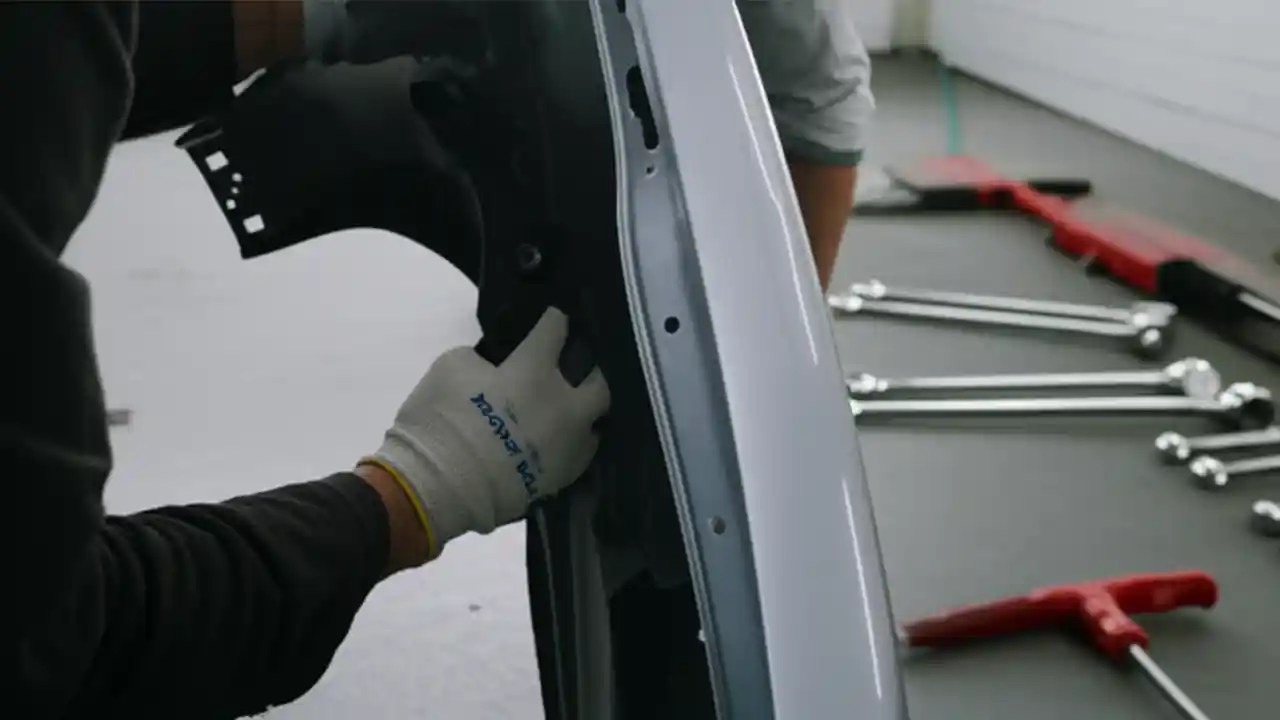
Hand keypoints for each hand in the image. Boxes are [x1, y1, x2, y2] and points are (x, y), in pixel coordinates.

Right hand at [363, 308, 608, 557]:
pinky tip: (555, 444)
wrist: (439, 485)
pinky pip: (576, 457)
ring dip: (583, 415)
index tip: (555, 319)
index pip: (555, 332)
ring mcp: (567, 447)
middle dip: (592, 372)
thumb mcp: (452, 367)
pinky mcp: (560, 479)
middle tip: (579, 371)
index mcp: (536, 371)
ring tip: (568, 414)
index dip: (555, 321)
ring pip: (594, 426)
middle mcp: (564, 407)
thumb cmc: (441, 419)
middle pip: (598, 383)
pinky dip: (569, 446)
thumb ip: (484, 361)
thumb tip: (496, 371)